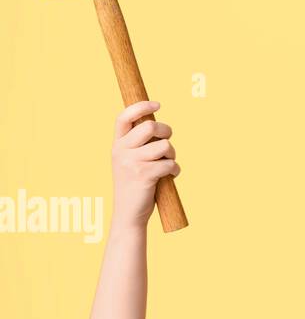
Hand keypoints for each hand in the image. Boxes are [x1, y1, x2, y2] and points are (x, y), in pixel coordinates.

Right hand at [111, 101, 179, 229]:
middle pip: (151, 126)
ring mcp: (131, 163)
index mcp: (117, 145)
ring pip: (164, 145)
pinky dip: (174, 170)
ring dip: (172, 155)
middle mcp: (121, 151)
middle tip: (167, 144)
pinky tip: (169, 177)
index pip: (124, 117)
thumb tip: (159, 125)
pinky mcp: (144, 175)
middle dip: (166, 132)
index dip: (141, 106)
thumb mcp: (130, 160)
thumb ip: (139, 143)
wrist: (128, 214)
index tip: (158, 104)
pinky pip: (170, 163)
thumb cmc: (135, 184)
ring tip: (167, 165)